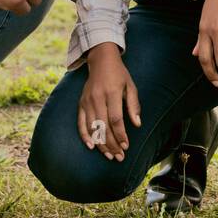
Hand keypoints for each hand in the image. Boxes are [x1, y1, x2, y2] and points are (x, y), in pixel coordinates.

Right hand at [77, 43, 140, 159]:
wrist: (101, 60)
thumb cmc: (119, 74)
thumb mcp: (131, 86)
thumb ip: (134, 105)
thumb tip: (137, 124)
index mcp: (112, 92)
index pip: (116, 119)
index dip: (121, 135)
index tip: (126, 146)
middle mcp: (97, 97)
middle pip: (103, 126)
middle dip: (112, 144)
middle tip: (119, 157)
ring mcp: (87, 101)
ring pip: (92, 127)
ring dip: (101, 144)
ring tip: (109, 156)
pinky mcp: (80, 103)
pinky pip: (80, 122)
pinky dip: (84, 135)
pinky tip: (91, 146)